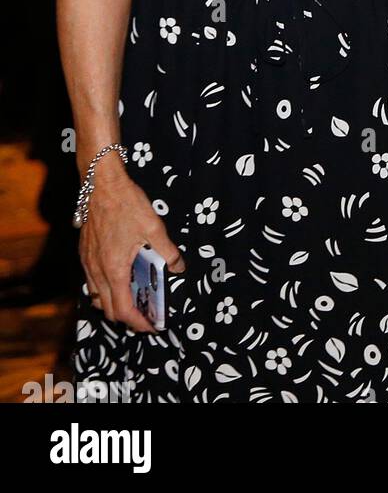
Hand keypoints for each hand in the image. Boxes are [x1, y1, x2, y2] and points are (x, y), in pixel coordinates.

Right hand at [79, 154, 185, 332]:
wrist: (100, 184)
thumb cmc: (127, 204)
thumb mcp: (154, 227)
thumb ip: (168, 251)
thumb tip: (179, 267)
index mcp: (114, 270)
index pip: (123, 310)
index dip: (138, 323)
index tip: (152, 326)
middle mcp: (96, 272)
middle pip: (107, 309)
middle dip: (127, 318)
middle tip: (146, 317)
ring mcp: (87, 263)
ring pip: (96, 296)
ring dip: (113, 304)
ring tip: (133, 300)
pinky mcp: (84, 253)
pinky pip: (91, 282)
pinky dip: (104, 289)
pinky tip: (119, 278)